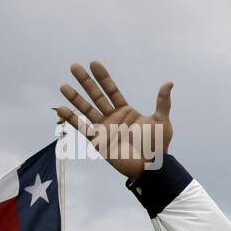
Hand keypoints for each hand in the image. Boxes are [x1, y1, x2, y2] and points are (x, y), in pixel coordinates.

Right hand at [54, 61, 173, 180]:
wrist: (151, 167)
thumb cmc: (157, 146)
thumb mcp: (162, 121)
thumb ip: (162, 102)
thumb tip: (169, 83)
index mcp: (126, 112)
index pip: (111, 90)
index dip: (103, 77)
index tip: (94, 63)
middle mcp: (113, 118)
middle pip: (96, 96)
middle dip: (86, 81)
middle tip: (74, 66)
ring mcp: (104, 129)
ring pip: (86, 109)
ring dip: (75, 98)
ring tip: (63, 85)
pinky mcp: (98, 141)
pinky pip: (83, 128)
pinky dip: (72, 119)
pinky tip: (61, 108)